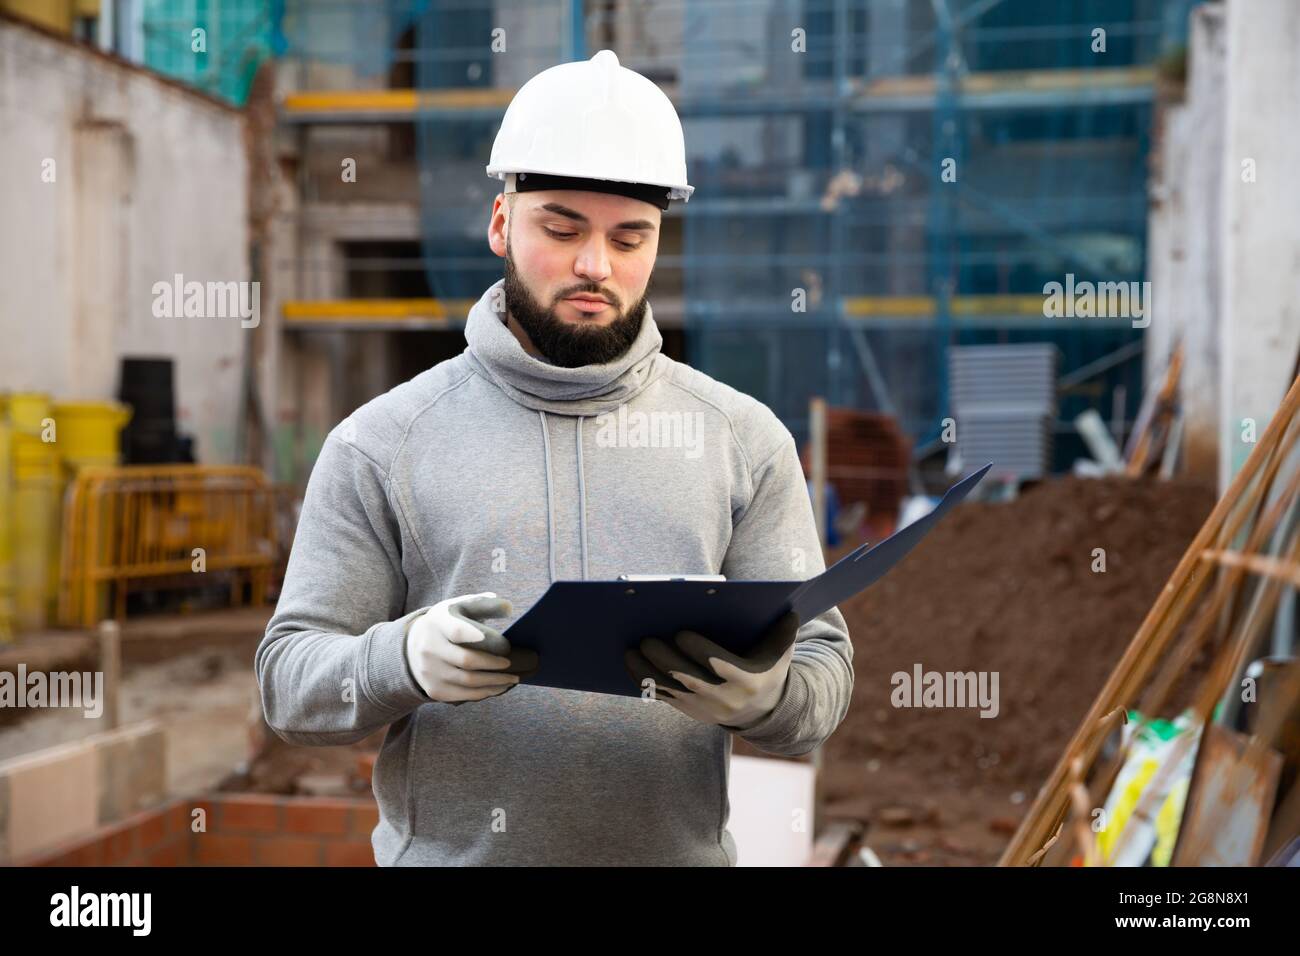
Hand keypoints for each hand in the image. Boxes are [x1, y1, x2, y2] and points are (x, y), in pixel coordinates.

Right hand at [405, 593, 537, 703]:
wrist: (414, 645)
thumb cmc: (449, 623)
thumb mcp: (462, 606)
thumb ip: (486, 604)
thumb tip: (508, 608)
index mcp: (438, 622)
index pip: (459, 632)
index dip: (486, 640)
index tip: (507, 646)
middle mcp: (428, 647)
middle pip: (466, 660)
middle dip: (495, 665)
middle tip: (513, 665)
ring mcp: (429, 671)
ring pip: (467, 681)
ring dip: (495, 682)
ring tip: (513, 679)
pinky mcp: (433, 689)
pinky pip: (463, 695)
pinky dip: (485, 693)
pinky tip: (499, 687)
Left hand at [624, 611, 799, 728]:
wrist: (763, 710)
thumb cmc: (767, 668)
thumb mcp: (780, 652)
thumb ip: (783, 631)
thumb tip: (789, 610)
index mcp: (748, 681)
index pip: (719, 666)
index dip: (698, 650)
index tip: (680, 632)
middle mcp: (725, 699)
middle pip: (689, 679)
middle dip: (665, 659)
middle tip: (645, 639)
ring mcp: (704, 708)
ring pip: (671, 691)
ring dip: (647, 672)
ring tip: (630, 651)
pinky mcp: (689, 711)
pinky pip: (662, 697)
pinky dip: (644, 681)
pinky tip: (630, 664)